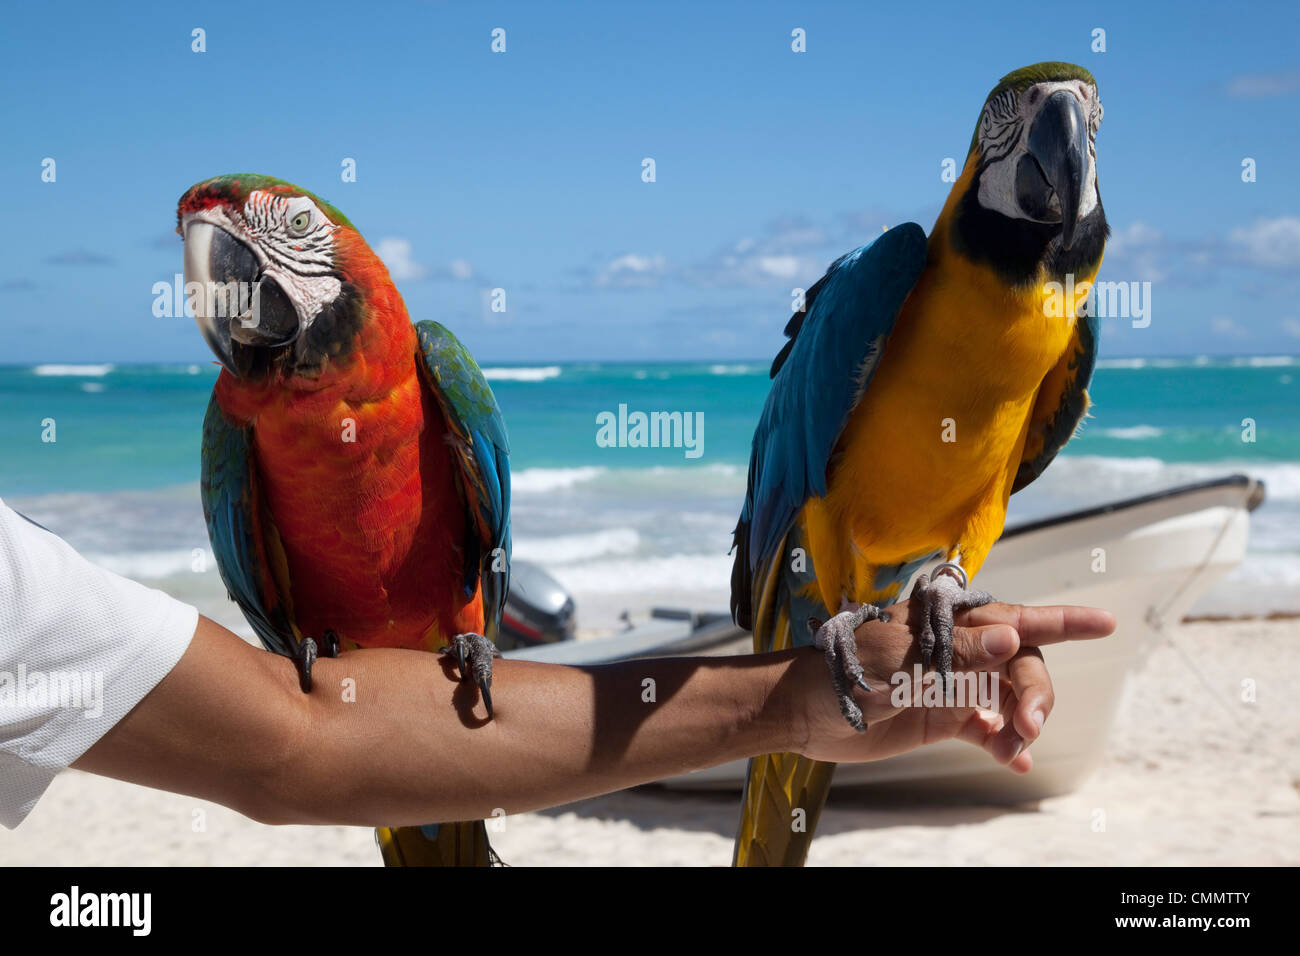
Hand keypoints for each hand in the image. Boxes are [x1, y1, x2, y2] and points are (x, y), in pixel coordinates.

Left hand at [789, 601, 1114, 770]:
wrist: (803, 709)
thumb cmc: (844, 669)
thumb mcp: (899, 660)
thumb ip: (956, 653)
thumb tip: (1010, 638)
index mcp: (948, 622)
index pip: (1017, 619)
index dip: (1064, 621)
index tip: (1107, 623)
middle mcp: (957, 650)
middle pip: (1022, 665)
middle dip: (1036, 691)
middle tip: (1030, 724)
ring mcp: (952, 684)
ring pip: (1010, 699)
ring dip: (1023, 721)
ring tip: (1017, 745)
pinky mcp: (942, 716)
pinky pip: (988, 730)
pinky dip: (1005, 745)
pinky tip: (1015, 762)